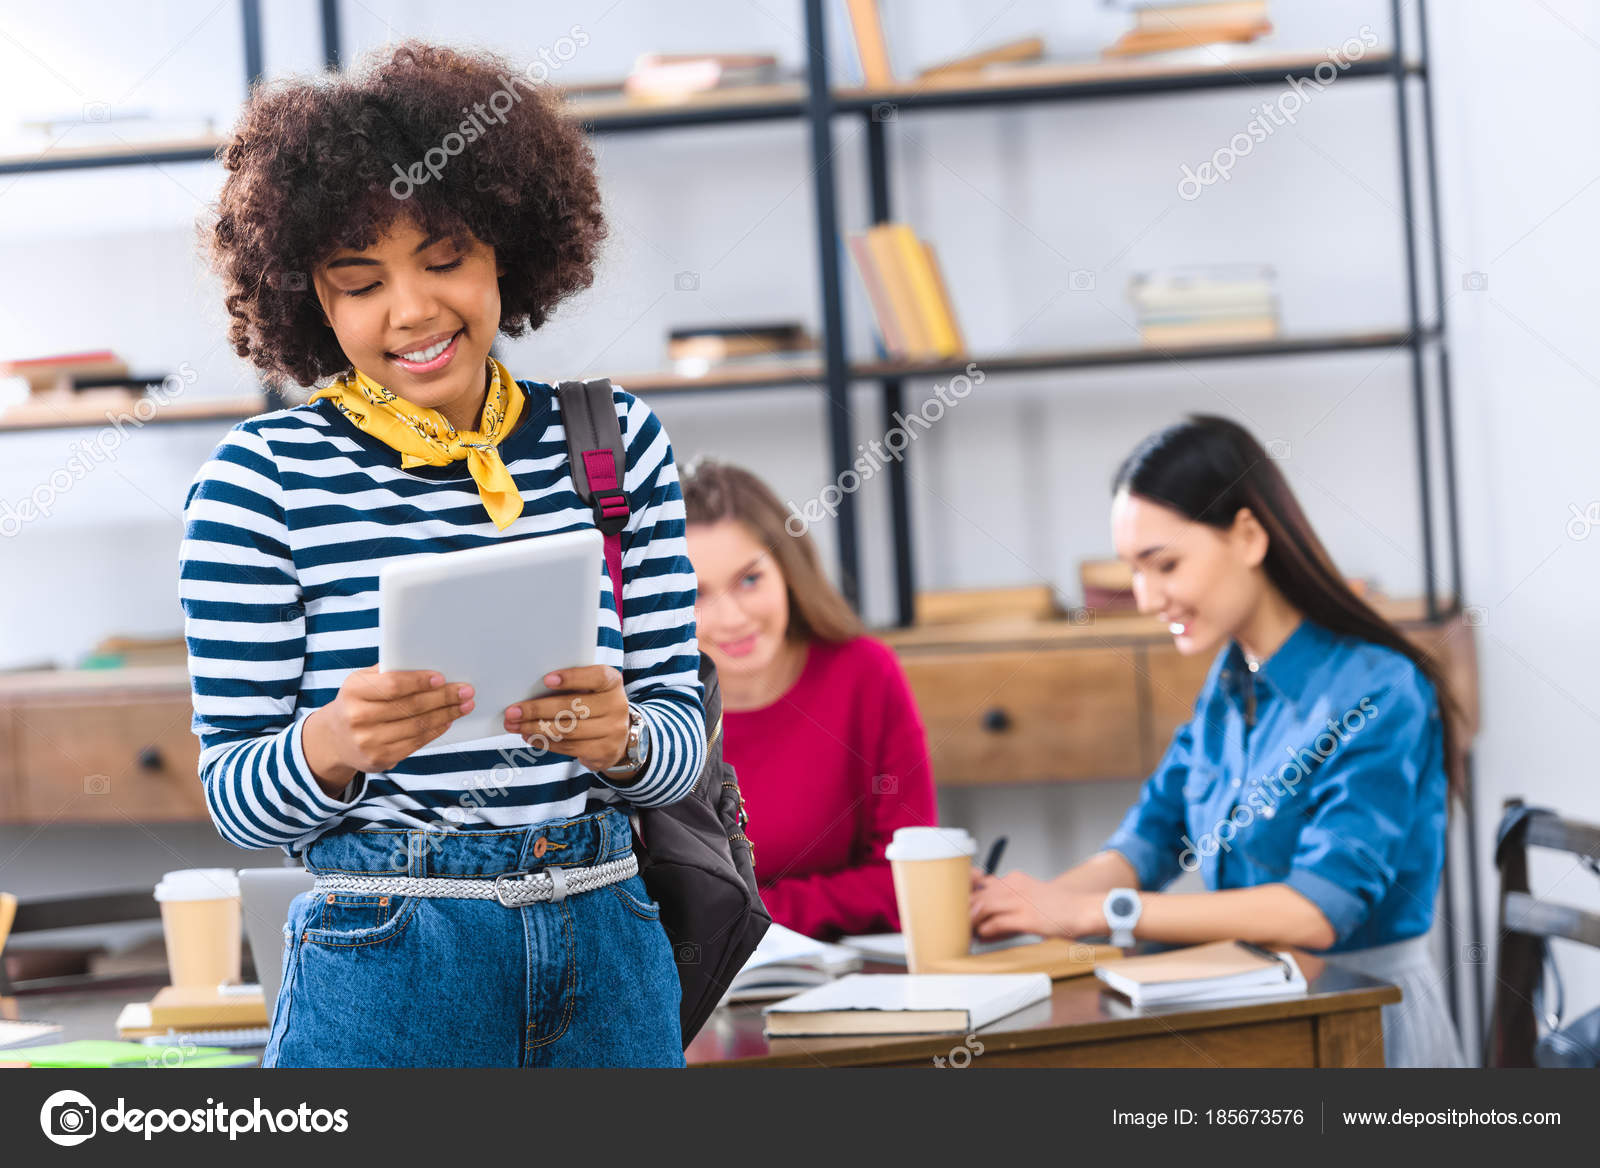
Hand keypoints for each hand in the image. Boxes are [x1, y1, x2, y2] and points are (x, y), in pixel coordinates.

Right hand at [309, 666, 473, 775]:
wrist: (336, 739)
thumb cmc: (358, 702)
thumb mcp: (363, 682)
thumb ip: (389, 672)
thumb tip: (429, 666)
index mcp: (354, 691)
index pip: (393, 685)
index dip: (420, 681)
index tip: (442, 678)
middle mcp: (358, 717)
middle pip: (410, 706)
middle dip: (443, 698)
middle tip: (465, 691)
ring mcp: (368, 741)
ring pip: (417, 726)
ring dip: (446, 715)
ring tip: (464, 705)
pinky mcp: (380, 759)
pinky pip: (415, 743)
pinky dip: (435, 731)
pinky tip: (447, 721)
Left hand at [503, 665, 631, 772]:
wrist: (621, 735)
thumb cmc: (596, 705)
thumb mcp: (591, 689)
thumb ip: (570, 687)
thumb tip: (529, 692)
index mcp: (612, 683)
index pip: (595, 677)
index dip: (571, 678)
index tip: (546, 680)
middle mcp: (616, 706)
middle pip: (573, 707)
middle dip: (538, 709)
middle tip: (513, 712)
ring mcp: (613, 731)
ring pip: (568, 730)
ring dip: (536, 728)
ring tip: (515, 726)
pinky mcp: (603, 752)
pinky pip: (569, 748)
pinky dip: (545, 742)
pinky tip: (529, 737)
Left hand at [969, 870, 1104, 940]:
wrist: (1083, 910)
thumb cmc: (1057, 909)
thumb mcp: (1027, 901)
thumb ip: (1004, 912)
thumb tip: (980, 930)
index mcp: (1014, 880)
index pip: (979, 884)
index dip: (966, 897)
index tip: (957, 910)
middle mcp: (1014, 886)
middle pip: (977, 894)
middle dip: (964, 911)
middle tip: (958, 925)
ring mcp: (1021, 901)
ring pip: (984, 906)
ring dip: (972, 921)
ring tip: (968, 932)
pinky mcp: (1028, 918)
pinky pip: (998, 922)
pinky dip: (986, 930)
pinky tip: (983, 936)